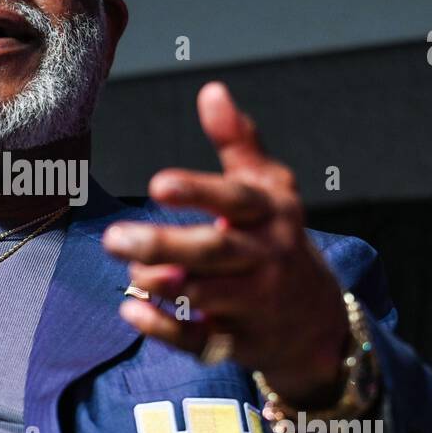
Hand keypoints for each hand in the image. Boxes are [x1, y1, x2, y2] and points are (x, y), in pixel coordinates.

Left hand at [102, 81, 349, 408]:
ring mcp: (254, 303)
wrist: (317, 321)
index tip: (157, 183)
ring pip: (204, 295)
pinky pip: (198, 340)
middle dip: (163, 245)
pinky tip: (131, 310)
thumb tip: (211, 90)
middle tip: (114, 238)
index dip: (199, 191)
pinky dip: (164, 328)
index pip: (237, 200)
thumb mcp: (270, 188)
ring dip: (162, 283)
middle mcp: (265, 259)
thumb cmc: (279, 240)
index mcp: (270, 215)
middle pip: (214, 252)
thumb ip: (239, 142)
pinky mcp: (238, 341)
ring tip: (130, 271)